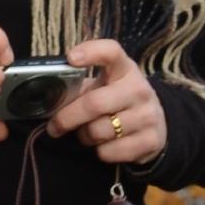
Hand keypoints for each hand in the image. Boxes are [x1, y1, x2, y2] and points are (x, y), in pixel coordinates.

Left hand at [46, 38, 166, 167]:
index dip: (91, 52)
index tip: (70, 58)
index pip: (111, 52)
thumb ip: (81, 88)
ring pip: (98, 132)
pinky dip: (100, 152)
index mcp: (125, 69)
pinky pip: (109, 152)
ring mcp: (148, 116)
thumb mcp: (104, 87)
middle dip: (67, 118)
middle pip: (94, 103)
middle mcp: (139, 89)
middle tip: (54, 127)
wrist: (155, 123)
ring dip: (84, 137)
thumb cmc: (117, 101)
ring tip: (87, 134)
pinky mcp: (151, 141)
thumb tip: (49, 99)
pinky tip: (105, 144)